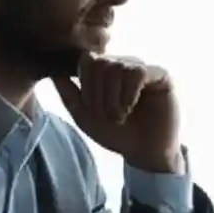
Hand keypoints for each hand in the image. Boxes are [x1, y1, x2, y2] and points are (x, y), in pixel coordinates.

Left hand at [52, 53, 181, 173]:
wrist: (144, 153)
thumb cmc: (116, 134)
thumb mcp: (83, 115)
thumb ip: (68, 92)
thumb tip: (53, 70)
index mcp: (106, 71)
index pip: (87, 59)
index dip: (86, 85)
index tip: (93, 109)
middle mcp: (124, 64)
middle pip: (100, 62)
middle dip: (98, 95)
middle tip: (109, 117)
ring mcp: (142, 68)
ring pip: (117, 67)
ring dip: (113, 99)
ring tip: (120, 116)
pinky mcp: (160, 75)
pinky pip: (138, 72)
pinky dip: (129, 94)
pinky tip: (131, 108)